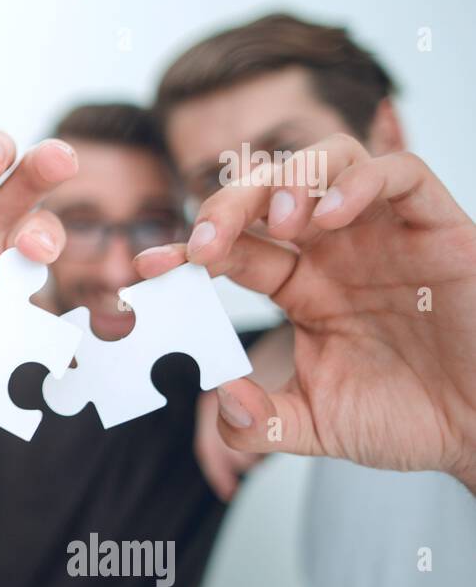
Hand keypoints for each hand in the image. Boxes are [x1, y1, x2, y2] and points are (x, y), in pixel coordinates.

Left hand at [134, 134, 475, 492]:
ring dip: (292, 180)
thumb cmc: (409, 417)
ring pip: (330, 159)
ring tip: (281, 224)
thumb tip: (218, 399)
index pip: (233, 247)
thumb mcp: (316, 427)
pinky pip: (400, 174)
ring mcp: (385, 232)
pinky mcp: (438, 227)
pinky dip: (358, 182)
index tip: (148, 266)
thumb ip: (260, 422)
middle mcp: (337, 249)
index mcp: (301, 285)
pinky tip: (330, 218)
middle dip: (225, 207)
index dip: (188, 248)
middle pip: (269, 191)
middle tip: (202, 246)